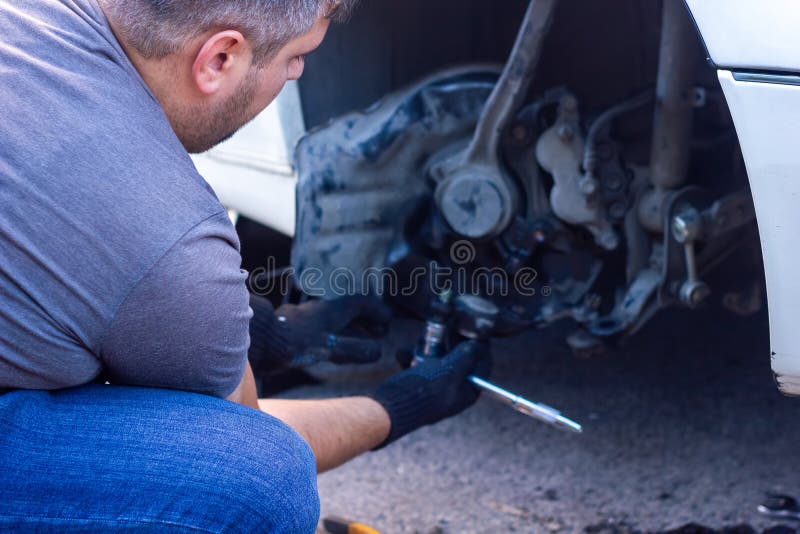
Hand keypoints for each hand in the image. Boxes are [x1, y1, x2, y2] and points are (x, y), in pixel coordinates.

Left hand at [249, 295, 391, 373]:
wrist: (256, 341)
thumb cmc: (294, 343)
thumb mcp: (330, 348)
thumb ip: (355, 350)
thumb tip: (378, 351)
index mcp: (331, 311)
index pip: (361, 302)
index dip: (377, 311)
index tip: (387, 323)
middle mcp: (319, 310)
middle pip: (348, 310)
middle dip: (366, 320)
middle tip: (378, 333)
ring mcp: (304, 318)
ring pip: (333, 319)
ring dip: (349, 328)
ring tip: (357, 343)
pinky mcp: (292, 329)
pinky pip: (320, 327)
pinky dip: (333, 335)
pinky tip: (328, 348)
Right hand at [368, 340, 490, 447]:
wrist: (389, 408)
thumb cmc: (423, 390)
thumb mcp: (450, 369)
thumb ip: (466, 356)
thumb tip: (477, 345)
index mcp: (467, 393)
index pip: (481, 365)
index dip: (478, 345)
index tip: (470, 329)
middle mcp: (454, 393)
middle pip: (460, 360)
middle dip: (449, 343)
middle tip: (444, 330)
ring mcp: (436, 390)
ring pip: (438, 360)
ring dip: (428, 348)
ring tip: (418, 343)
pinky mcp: (419, 388)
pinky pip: (420, 367)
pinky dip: (412, 358)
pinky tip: (402, 353)